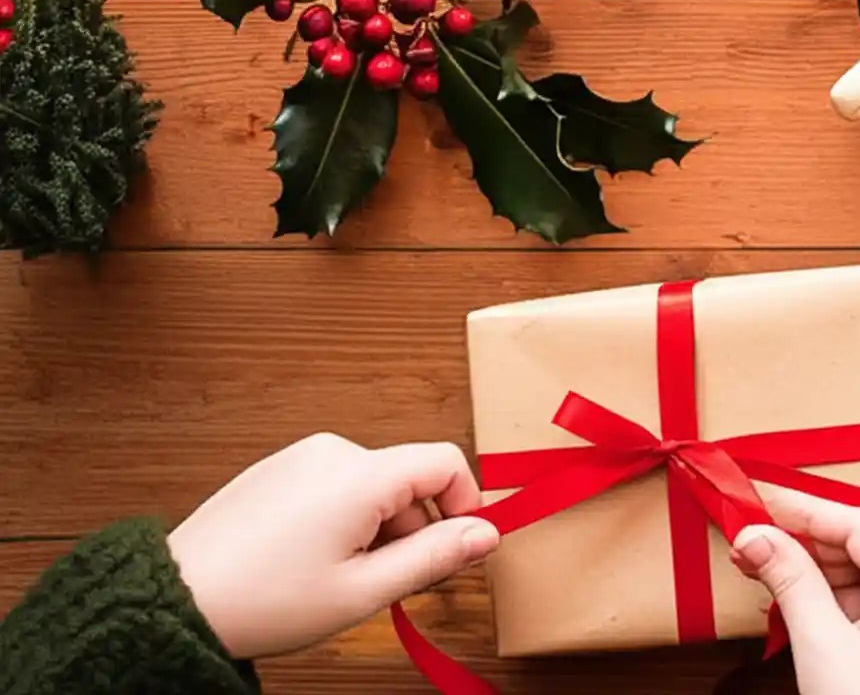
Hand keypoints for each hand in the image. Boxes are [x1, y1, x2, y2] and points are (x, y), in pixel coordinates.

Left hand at [168, 433, 498, 659]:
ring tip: (344, 579)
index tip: (461, 548)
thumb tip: (486, 534)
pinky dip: (346, 521)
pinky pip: (337, 485)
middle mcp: (332, 452)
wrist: (179, 600)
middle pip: (408, 480)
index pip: (444, 462)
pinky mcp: (280, 469)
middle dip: (416, 530)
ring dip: (379, 530)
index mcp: (359, 475)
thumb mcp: (364, 592)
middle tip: (393, 586)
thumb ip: (434, 557)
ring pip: (374, 486)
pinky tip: (316, 563)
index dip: (466, 504)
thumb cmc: (265, 601)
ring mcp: (302, 457)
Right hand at [730, 493, 859, 694]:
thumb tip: (754, 533)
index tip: (757, 497)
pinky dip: (837, 601)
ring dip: (816, 574)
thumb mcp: (823, 647)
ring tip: (762, 568)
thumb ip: (789, 579)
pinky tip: (795, 599)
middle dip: (804, 543)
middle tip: (747, 537)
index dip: (802, 509)